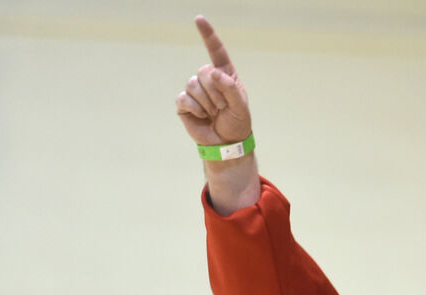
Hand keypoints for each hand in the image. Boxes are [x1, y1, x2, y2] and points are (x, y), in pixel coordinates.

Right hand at [177, 15, 260, 213]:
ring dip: (206, 102)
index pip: (215, 51)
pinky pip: (184, 98)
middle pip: (203, 72)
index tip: (199, 19)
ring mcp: (195, 91)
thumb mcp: (241, 106)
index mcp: (225, 75)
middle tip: (222, 108)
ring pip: (193, 84)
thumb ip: (230, 87)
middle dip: (215, 93)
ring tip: (213, 113)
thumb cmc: (237, 123)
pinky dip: (195, 108)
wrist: (227, 144)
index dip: (207, 35)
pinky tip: (202, 116)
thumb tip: (213, 72)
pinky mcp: (185, 104)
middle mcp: (208, 79)